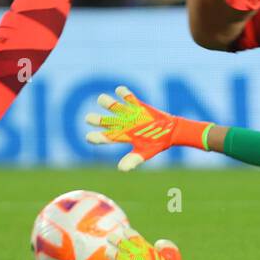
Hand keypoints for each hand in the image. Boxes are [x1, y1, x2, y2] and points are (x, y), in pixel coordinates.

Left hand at [86, 85, 210, 169]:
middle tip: (89, 119)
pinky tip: (119, 91)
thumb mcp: (145, 153)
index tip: (89, 137)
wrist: (171, 132)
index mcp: (123, 137)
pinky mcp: (138, 105)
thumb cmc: (156, 144)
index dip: (96, 137)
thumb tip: (121, 169)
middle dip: (97, 120)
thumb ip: (133, 160)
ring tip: (102, 100)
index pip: (106, 137)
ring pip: (114, 107)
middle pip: (106, 121)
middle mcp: (123, 125)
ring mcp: (130, 114)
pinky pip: (129, 97)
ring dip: (107, 103)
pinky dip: (124, 93)